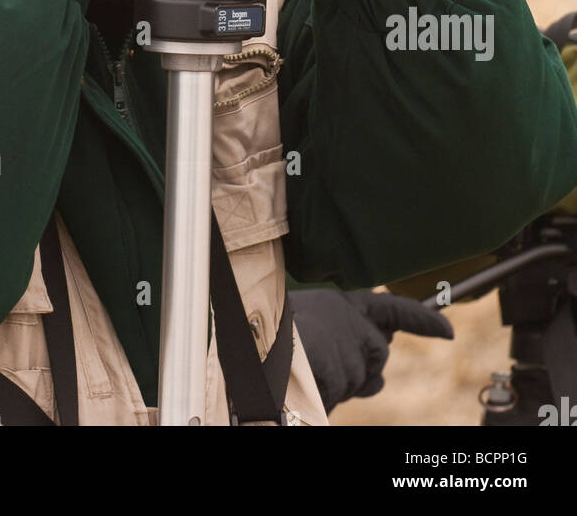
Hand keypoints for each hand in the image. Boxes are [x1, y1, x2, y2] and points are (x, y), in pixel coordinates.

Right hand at [290, 287, 452, 413]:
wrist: (248, 336)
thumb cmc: (276, 334)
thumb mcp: (321, 334)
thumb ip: (351, 347)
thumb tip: (379, 378)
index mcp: (343, 302)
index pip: (392, 308)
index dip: (422, 320)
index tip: (449, 332)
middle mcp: (349, 315)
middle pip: (377, 355)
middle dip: (361, 369)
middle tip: (324, 363)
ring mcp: (344, 339)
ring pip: (358, 379)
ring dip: (336, 383)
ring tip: (303, 365)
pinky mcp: (335, 362)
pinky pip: (340, 392)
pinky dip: (323, 393)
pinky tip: (302, 376)